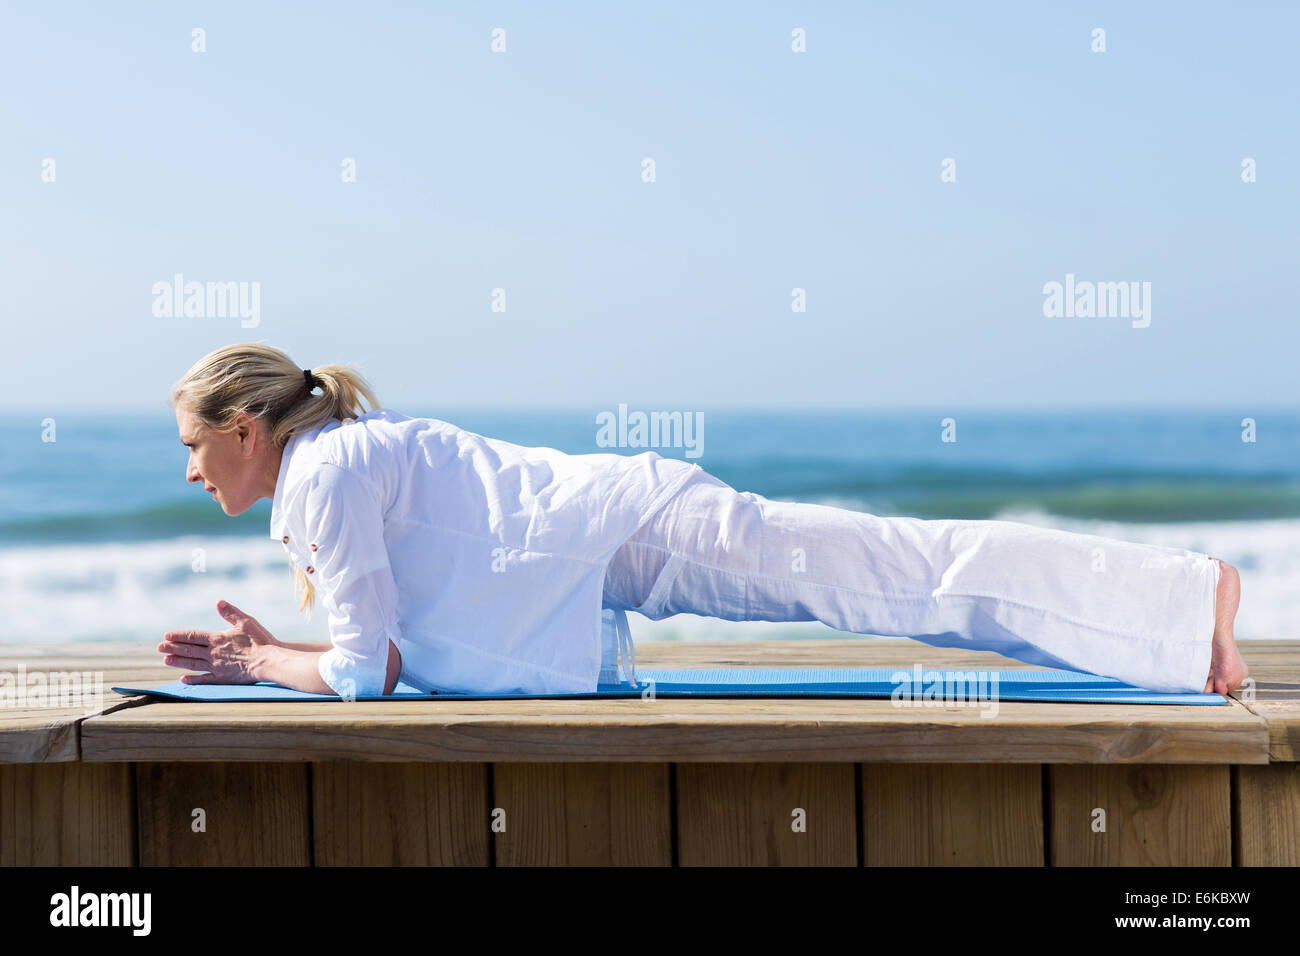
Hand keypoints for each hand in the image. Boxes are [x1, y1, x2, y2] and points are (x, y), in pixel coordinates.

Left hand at [158, 599, 280, 684]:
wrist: (268, 661)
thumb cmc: (260, 640)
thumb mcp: (247, 621)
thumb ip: (231, 612)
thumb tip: (218, 602)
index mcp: (217, 638)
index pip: (193, 636)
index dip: (179, 635)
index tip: (166, 636)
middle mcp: (213, 652)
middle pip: (189, 650)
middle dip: (173, 648)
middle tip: (159, 648)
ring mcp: (216, 667)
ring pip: (192, 664)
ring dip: (178, 662)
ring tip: (165, 660)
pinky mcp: (222, 678)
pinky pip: (203, 679)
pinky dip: (192, 679)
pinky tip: (183, 679)